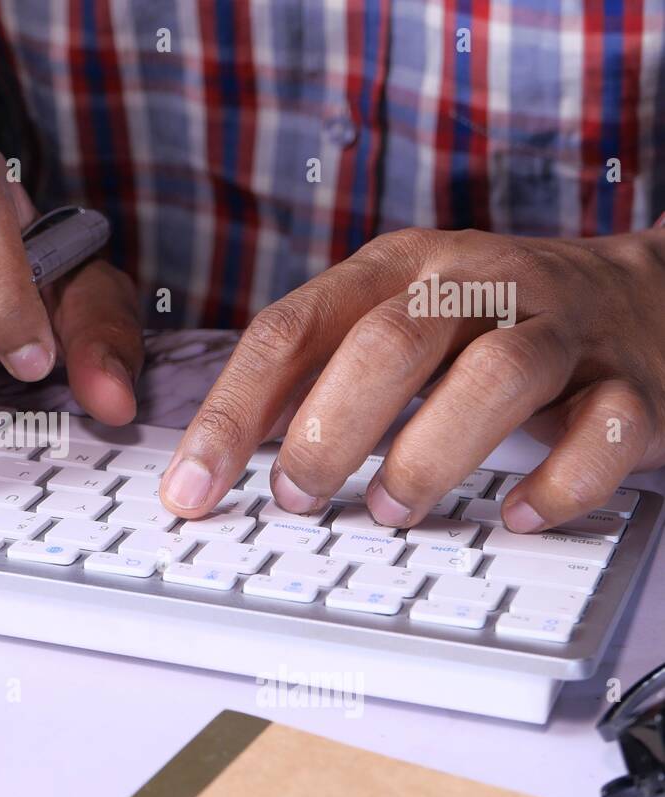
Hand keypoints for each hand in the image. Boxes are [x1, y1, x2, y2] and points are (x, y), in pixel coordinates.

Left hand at [160, 227, 664, 532]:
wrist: (646, 300)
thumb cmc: (487, 325)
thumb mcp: (392, 321)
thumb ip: (315, 373)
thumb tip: (224, 454)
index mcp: (397, 267)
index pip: (291, 329)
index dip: (230, 413)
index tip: (190, 489)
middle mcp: (475, 282)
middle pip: (388, 342)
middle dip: (326, 429)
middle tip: (293, 498)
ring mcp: (560, 328)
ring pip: (496, 377)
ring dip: (428, 455)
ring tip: (387, 509)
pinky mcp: (632, 383)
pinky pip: (604, 431)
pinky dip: (558, 484)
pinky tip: (516, 516)